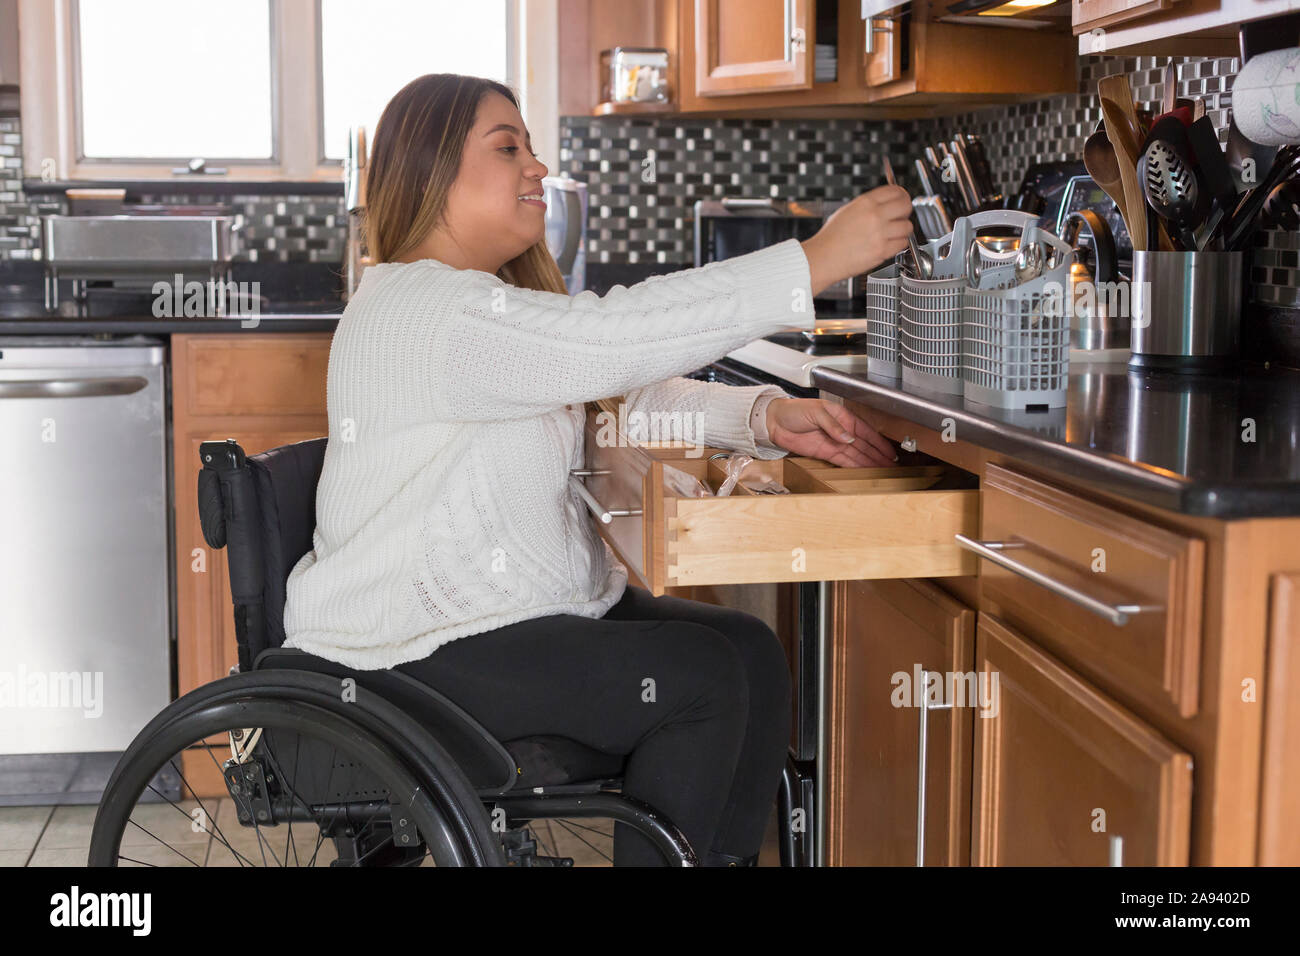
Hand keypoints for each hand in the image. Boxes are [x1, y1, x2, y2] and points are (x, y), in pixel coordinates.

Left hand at [765, 398, 898, 466]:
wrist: (775, 422)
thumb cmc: (794, 410)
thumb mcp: (817, 412)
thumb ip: (833, 426)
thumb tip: (849, 438)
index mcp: (842, 417)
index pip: (866, 432)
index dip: (879, 443)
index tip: (890, 452)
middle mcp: (840, 431)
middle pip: (864, 446)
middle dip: (878, 456)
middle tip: (892, 466)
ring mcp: (833, 443)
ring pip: (856, 455)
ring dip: (869, 463)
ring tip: (883, 471)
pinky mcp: (825, 453)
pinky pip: (843, 461)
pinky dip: (854, 467)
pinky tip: (864, 472)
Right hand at [799, 185, 913, 295]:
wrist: (823, 257)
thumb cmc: (831, 238)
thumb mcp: (847, 210)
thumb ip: (868, 205)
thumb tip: (885, 204)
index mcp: (865, 202)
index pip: (896, 191)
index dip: (902, 195)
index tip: (902, 199)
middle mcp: (874, 216)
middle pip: (906, 206)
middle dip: (906, 210)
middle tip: (902, 215)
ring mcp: (879, 234)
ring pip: (907, 226)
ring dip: (904, 229)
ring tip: (895, 232)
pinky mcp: (882, 251)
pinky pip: (903, 244)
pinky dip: (900, 243)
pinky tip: (892, 242)